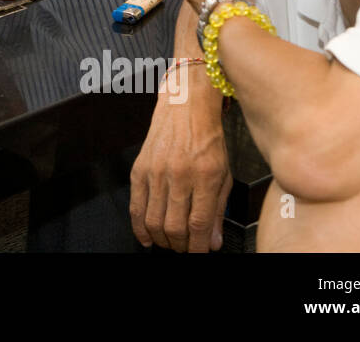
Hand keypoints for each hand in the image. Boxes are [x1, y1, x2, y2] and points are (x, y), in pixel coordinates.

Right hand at [130, 67, 232, 251]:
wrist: (185, 107)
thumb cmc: (208, 140)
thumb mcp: (224, 174)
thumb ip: (218, 210)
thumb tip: (211, 243)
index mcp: (205, 175)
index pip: (199, 223)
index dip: (198, 246)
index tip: (200, 252)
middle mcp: (179, 173)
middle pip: (174, 226)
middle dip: (180, 246)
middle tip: (185, 248)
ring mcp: (156, 171)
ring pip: (153, 220)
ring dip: (162, 239)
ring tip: (169, 242)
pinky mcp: (139, 168)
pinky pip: (135, 206)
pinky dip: (139, 227)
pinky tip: (147, 236)